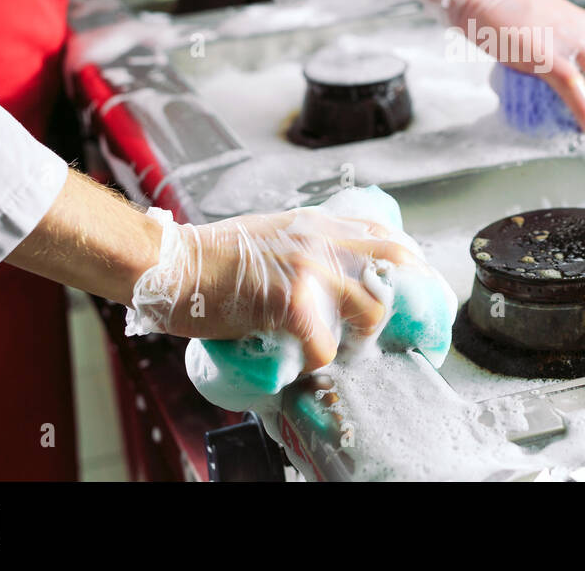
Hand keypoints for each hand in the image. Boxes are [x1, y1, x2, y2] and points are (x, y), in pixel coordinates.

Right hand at [126, 206, 417, 370]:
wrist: (170, 265)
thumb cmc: (210, 257)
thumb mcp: (270, 233)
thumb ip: (303, 246)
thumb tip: (327, 275)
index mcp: (318, 223)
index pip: (384, 234)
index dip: (408, 261)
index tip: (414, 284)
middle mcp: (321, 240)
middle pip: (395, 263)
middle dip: (406, 298)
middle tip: (398, 327)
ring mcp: (309, 268)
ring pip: (371, 309)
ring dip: (362, 337)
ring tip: (342, 349)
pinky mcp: (290, 301)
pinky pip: (325, 345)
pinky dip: (318, 362)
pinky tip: (302, 362)